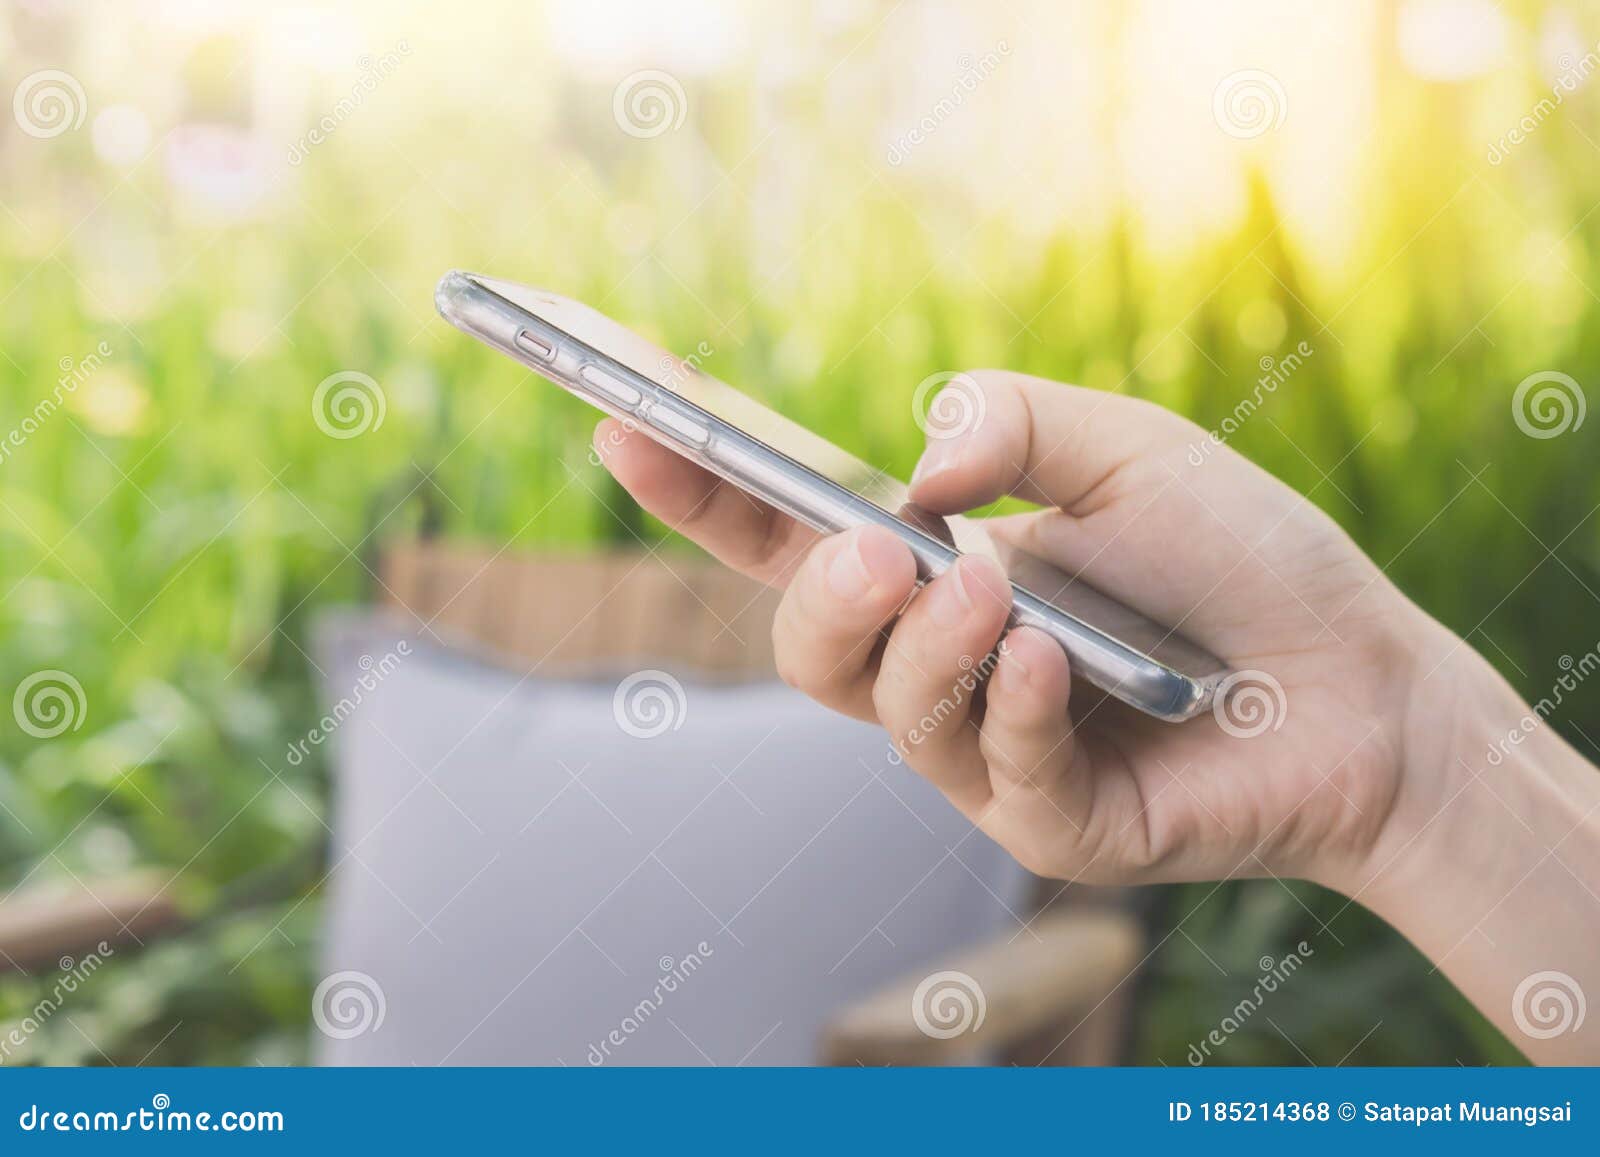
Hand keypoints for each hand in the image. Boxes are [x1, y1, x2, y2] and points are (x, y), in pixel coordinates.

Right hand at [596, 370, 1453, 893]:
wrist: (1361, 679)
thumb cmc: (1239, 556)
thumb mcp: (1129, 447)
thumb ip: (1015, 421)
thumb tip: (914, 472)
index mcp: (937, 571)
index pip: (786, 539)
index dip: (701, 493)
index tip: (623, 429)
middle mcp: (941, 665)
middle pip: (805, 650)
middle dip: (815, 603)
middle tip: (873, 557)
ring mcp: (985, 751)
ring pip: (886, 713)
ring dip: (925, 650)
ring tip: (995, 598)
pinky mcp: (1050, 822)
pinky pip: (993, 769)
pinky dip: (1014, 708)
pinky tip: (1056, 666)